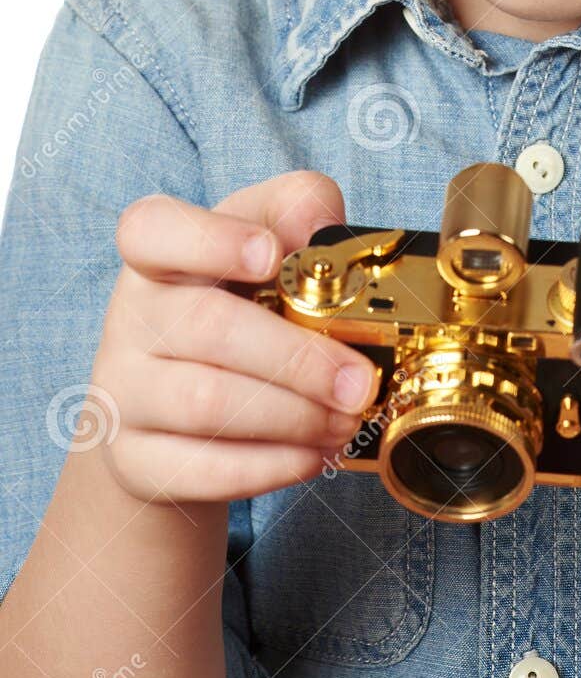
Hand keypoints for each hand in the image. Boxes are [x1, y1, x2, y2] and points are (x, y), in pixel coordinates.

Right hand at [88, 172, 379, 504]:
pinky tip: (315, 454)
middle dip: (298, 357)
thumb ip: (294, 208)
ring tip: (349, 417)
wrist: (176, 407)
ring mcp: (124, 392)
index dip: (213, 240)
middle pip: (208, 327)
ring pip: (207, 403)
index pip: (152, 230)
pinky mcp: (135, 460)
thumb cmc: (231, 304)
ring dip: (295, 415)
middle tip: (360, 381)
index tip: (273, 255)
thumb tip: (324, 223)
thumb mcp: (258, 238)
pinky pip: (201, 469)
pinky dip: (271, 465)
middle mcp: (132, 318)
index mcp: (156, 254)